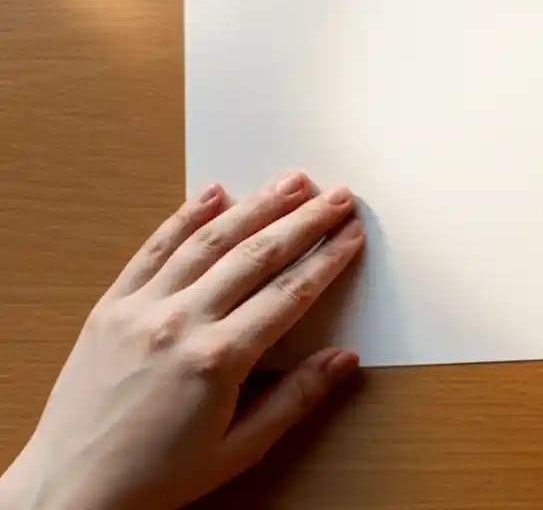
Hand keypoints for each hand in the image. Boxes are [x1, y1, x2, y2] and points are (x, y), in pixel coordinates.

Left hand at [0, 173, 364, 509]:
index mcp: (218, 360)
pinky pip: (153, 249)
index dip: (328, 258)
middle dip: (304, 220)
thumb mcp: (239, 449)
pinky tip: (214, 193)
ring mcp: (141, 309)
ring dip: (256, 206)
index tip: (351, 234)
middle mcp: (180, 323)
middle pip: (256, 255)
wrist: (71, 490)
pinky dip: (184, 216)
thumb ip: (295, 399)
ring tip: (291, 182)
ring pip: (209, 241)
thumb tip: (344, 360)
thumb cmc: (156, 478)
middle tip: (337, 196)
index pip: (290, 293)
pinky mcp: (110, 306)